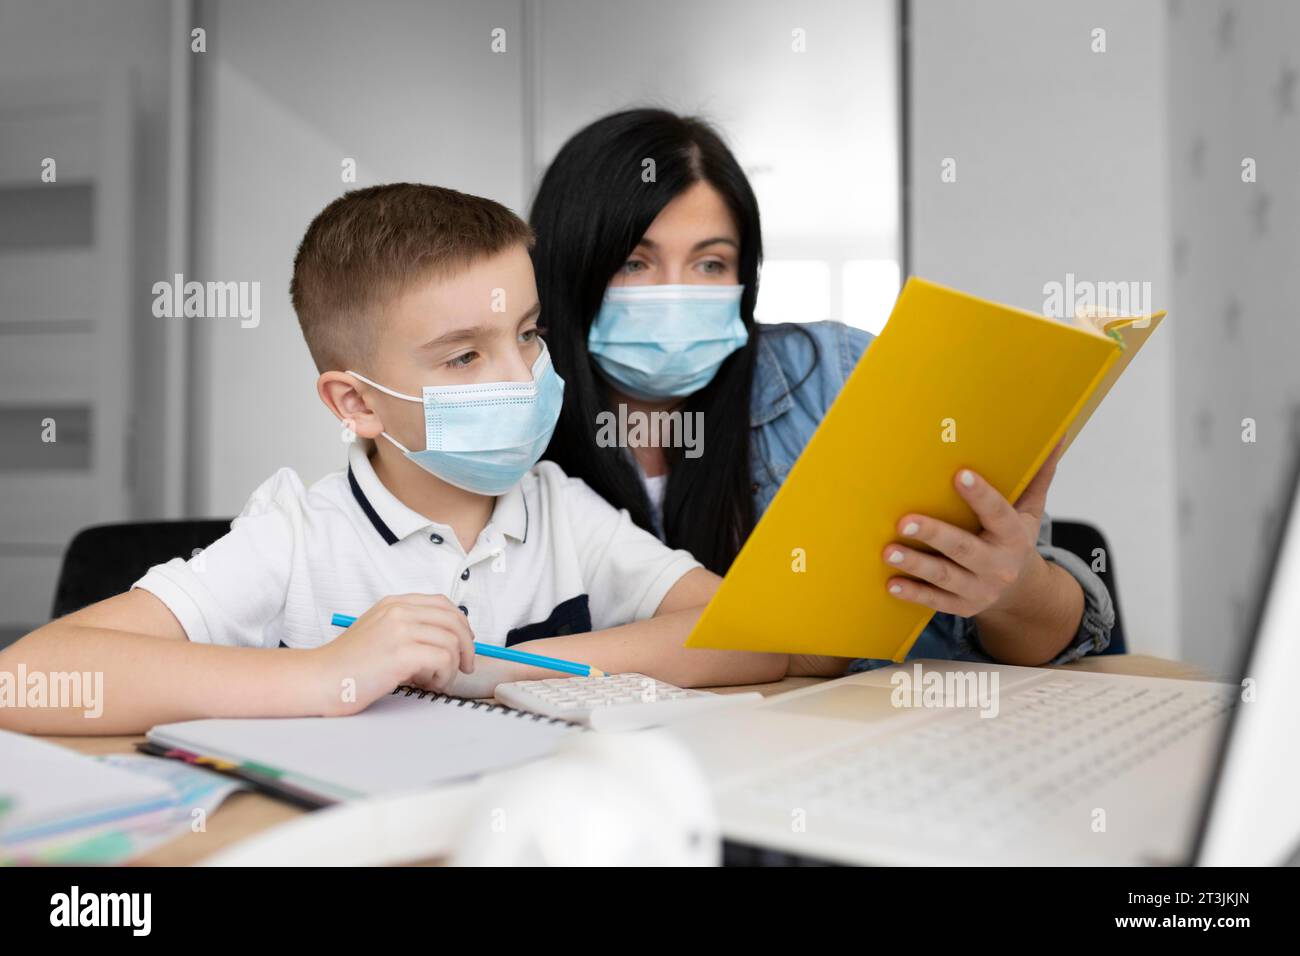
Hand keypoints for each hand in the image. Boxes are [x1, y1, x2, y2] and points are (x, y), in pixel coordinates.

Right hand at [308, 593, 475, 715]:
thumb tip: (451, 640)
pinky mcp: (401, 652)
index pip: (443, 604)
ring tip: (434, 680)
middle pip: (454, 620)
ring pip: (452, 642)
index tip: (464, 644)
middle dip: (467, 646)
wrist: (320, 680)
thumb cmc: (349, 665)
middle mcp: (398, 611)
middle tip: (465, 667)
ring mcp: (399, 629)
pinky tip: (426, 684)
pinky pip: (444, 659)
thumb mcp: (380, 633)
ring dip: (452, 666)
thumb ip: (409, 629)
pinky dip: (443, 675)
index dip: (461, 625)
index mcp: (394, 603)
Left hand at [882, 443, 1063, 617]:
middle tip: (905, 522)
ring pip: (945, 576)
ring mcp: (979, 589)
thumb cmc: (1015, 541)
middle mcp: (997, 565)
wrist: (1022, 593)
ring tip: (888, 551)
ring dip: (916, 564)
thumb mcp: (1030, 512)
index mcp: (1014, 536)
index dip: (980, 495)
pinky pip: (935, 601)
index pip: (998, 513)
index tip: (959, 474)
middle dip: (935, 535)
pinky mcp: (962, 606)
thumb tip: (1057, 437)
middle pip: (964, 548)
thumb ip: (1037, 478)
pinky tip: (892, 584)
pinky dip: (913, 593)